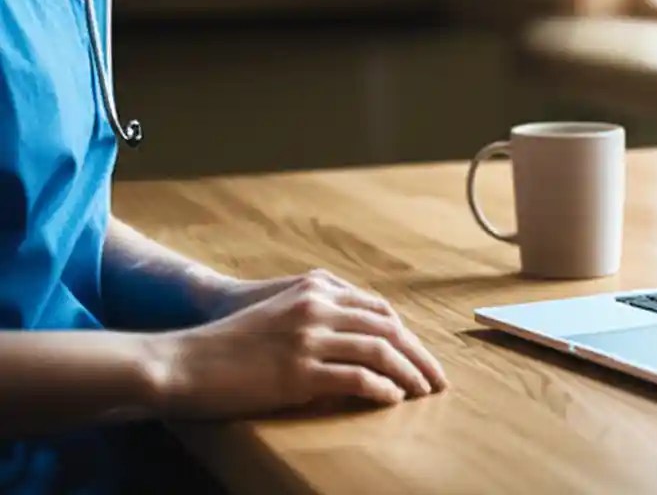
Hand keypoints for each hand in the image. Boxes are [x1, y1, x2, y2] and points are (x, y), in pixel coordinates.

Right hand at [155, 271, 447, 417]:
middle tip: (438, 379)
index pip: (379, 310)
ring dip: (409, 374)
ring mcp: (309, 338)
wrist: (184, 361)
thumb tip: (361, 343)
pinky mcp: (299, 371)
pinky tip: (393, 400)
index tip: (421, 355)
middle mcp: (317, 308)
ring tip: (423, 393)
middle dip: (419, 355)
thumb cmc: (231, 345)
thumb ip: (319, 318)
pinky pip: (357, 379)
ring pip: (380, 352)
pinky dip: (382, 389)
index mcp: (315, 290)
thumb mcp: (280, 316)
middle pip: (389, 329)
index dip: (406, 334)